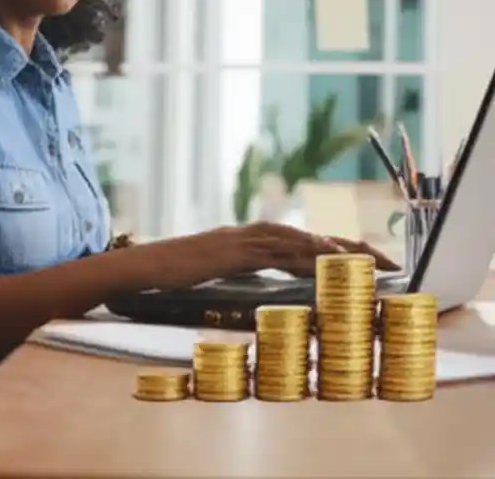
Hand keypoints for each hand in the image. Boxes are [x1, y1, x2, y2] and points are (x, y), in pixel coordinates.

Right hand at [140, 222, 398, 290]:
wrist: (139, 269)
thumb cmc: (168, 278)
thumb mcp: (211, 278)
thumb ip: (237, 277)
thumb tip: (260, 293)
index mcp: (243, 243)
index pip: (298, 244)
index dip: (335, 252)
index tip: (367, 266)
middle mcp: (247, 235)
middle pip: (309, 237)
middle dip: (352, 248)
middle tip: (389, 263)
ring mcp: (240, 240)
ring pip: (298, 239)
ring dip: (336, 248)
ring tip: (369, 260)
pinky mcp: (233, 250)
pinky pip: (276, 247)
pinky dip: (304, 249)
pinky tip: (327, 255)